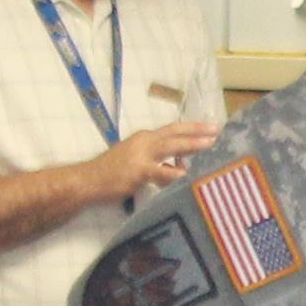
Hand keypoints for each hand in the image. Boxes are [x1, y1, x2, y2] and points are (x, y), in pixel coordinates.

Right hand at [102, 117, 222, 201]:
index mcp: (145, 138)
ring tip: (209, 144)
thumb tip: (179, 165)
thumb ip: (157, 160)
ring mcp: (141, 156)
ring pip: (170, 146)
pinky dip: (173, 172)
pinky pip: (159, 171)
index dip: (191, 126)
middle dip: (197, 131)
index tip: (210, 125)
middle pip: (175, 133)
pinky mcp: (137, 172)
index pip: (172, 129)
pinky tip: (185, 174)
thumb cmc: (112, 172)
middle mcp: (144, 142)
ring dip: (191, 144)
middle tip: (217, 130)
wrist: (88, 180)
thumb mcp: (136, 159)